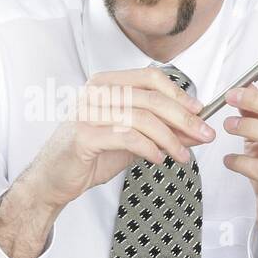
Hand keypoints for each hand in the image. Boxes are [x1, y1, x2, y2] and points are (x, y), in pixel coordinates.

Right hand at [22, 66, 215, 211]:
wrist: (53, 179)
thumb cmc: (90, 155)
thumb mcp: (133, 140)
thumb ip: (162, 131)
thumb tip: (197, 130)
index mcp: (106, 83)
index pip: (150, 78)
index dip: (179, 93)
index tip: (200, 111)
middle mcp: (95, 92)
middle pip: (150, 97)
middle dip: (183, 118)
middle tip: (204, 134)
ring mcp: (87, 112)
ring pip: (142, 118)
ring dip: (169, 138)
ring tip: (182, 156)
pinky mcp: (83, 135)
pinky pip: (127, 137)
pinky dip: (149, 148)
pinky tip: (159, 159)